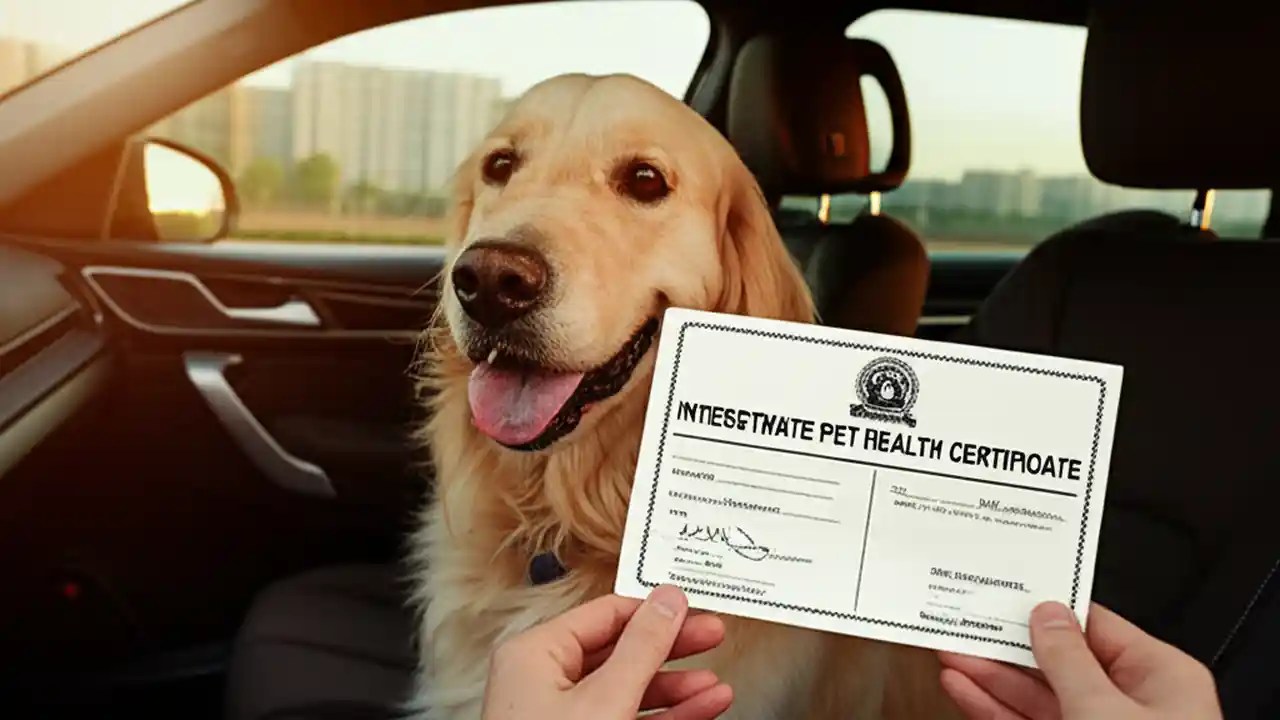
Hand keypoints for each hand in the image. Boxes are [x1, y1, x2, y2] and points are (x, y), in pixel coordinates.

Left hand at [481, 585, 732, 719]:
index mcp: (535, 654)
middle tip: (713, 637)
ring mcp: (561, 717)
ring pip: (628, 690)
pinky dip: (664, 717)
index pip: (604, 614)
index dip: (654, 611)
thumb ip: (642, 648)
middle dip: (672, 650)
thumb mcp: (607, 699)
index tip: (694, 610)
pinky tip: (700, 711)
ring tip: (715, 687)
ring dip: (676, 689)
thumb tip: (667, 601)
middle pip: (620, 652)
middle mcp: (543, 682)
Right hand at [938, 601, 1221, 719]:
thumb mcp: (1103, 708)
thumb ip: (1068, 659)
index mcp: (1161, 678)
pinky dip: (995, 710)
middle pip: (1059, 662)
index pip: (1095, 627)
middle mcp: (1133, 705)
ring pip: (1037, 697)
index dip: (1047, 610)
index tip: (1005, 594)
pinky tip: (965, 692)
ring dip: (991, 678)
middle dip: (1006, 646)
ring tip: (951, 657)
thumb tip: (1047, 616)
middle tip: (963, 625)